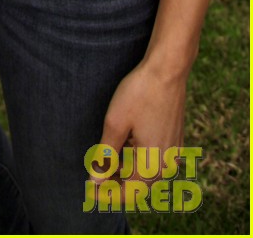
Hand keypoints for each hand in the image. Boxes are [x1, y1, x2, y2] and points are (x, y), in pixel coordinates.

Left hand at [88, 59, 186, 203]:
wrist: (167, 71)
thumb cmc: (140, 94)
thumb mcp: (115, 124)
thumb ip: (105, 155)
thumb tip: (95, 180)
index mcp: (153, 164)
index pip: (129, 193)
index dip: (108, 194)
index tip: (89, 190)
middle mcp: (167, 163)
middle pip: (139, 185)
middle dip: (116, 183)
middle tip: (94, 175)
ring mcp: (174, 151)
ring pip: (147, 172)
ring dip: (127, 171)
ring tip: (105, 160)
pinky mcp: (175, 139)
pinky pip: (155, 159)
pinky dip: (138, 159)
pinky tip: (124, 145)